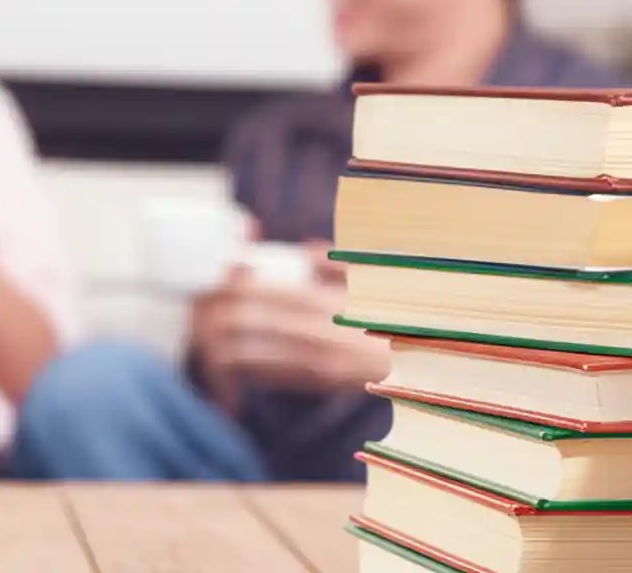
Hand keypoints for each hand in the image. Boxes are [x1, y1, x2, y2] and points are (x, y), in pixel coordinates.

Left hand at [190, 242, 388, 407]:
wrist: (430, 364)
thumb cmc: (400, 317)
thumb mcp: (377, 281)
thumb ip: (339, 265)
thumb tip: (306, 249)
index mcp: (331, 300)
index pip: (274, 289)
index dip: (242, 283)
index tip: (221, 277)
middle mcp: (323, 330)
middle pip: (257, 319)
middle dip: (222, 313)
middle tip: (202, 308)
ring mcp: (321, 359)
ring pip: (259, 351)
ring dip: (226, 344)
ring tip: (207, 337)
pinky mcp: (322, 382)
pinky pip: (275, 375)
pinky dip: (248, 367)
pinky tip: (232, 362)